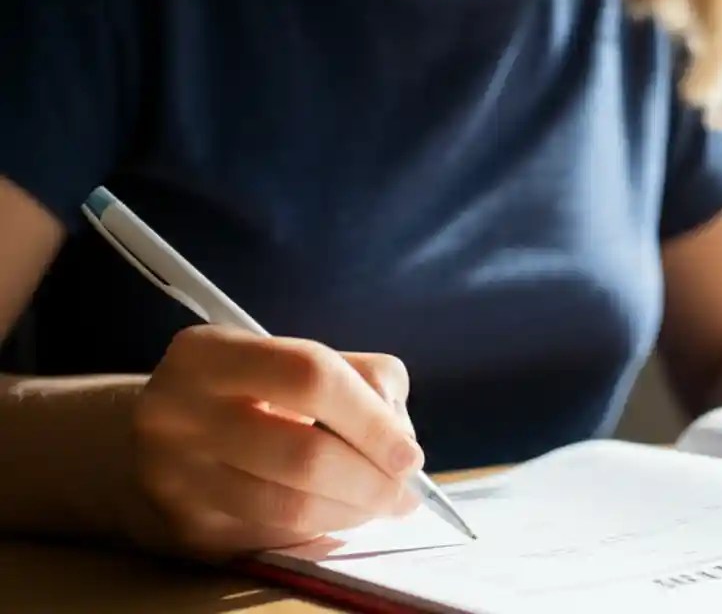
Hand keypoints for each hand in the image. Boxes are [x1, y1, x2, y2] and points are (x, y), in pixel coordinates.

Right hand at [133, 325, 423, 558]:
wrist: (145, 441)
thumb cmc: (244, 392)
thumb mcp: (287, 357)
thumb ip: (358, 376)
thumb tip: (400, 433)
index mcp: (208, 353)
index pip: (311, 376)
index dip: (372, 419)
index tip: (409, 452)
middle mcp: (179, 413)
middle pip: (305, 455)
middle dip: (372, 480)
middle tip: (405, 492)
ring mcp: (176, 477)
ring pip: (293, 507)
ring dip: (354, 511)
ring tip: (381, 504)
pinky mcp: (186, 528)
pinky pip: (276, 535)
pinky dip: (322, 528)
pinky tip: (338, 514)